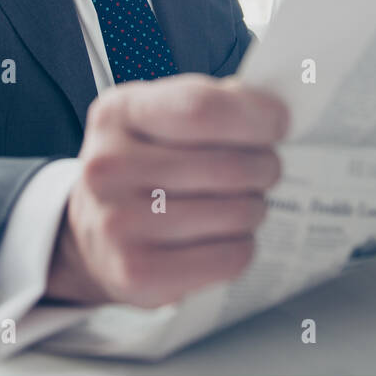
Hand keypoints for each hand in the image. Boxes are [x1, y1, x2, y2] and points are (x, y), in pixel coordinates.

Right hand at [45, 73, 287, 308]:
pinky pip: (229, 257)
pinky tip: (225, 237)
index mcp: (118, 113)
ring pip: (235, 213)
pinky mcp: (137, 272)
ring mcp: (118, 223)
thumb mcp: (159, 116)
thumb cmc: (143, 166)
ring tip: (242, 204)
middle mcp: (109, 167)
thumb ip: (211, 104)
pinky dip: (242, 247)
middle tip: (265, 169)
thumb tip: (272, 113)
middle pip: (228, 166)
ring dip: (254, 208)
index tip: (280, 124)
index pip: (202, 109)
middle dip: (265, 167)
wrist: (95, 231)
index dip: (256, 117)